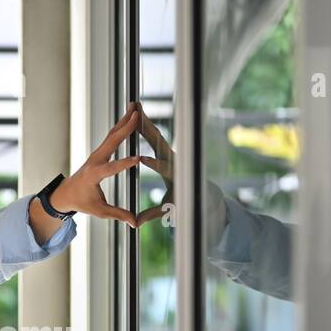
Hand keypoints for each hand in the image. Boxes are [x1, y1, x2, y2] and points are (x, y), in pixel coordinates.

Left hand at [48, 104, 142, 226]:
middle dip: (125, 128)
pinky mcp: (99, 152)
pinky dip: (121, 125)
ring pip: (112, 134)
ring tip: (135, 107)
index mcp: (94, 175)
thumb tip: (134, 223)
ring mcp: (97, 154)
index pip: (111, 168)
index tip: (138, 159)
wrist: (65, 193)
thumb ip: (117, 214)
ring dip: (124, 120)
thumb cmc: (81, 202)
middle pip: (112, 141)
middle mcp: (95, 160)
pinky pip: (111, 136)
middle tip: (137, 114)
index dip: (124, 164)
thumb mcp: (99, 211)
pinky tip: (130, 116)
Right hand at [134, 100, 175, 225]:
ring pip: (155, 133)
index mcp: (174, 174)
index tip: (142, 159)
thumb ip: (151, 215)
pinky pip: (153, 133)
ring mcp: (168, 151)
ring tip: (135, 106)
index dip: (154, 163)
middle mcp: (172, 159)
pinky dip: (144, 122)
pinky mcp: (164, 148)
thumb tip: (136, 223)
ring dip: (144, 119)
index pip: (163, 168)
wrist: (195, 190)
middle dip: (148, 130)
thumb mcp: (167, 210)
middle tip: (138, 118)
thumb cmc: (181, 201)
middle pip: (159, 143)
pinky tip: (136, 111)